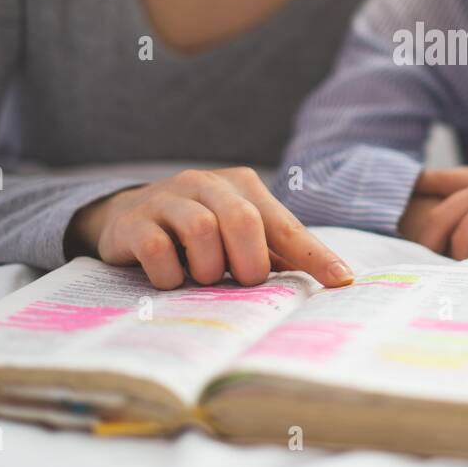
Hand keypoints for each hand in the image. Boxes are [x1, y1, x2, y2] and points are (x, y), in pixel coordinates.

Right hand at [68, 167, 353, 290]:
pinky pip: (157, 249)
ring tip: (205, 279)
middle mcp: (206, 184)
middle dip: (250, 262)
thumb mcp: (240, 236)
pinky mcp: (133, 221)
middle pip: (243, 220)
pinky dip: (171, 275)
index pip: (285, 225)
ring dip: (209, 269)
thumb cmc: (198, 233)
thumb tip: (334, 278)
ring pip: (201, 229)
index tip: (341, 281)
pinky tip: (172, 280)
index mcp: (242, 186)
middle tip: (245, 283)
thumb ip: (279, 251)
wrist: (126, 218)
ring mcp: (166, 198)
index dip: (314, 255)